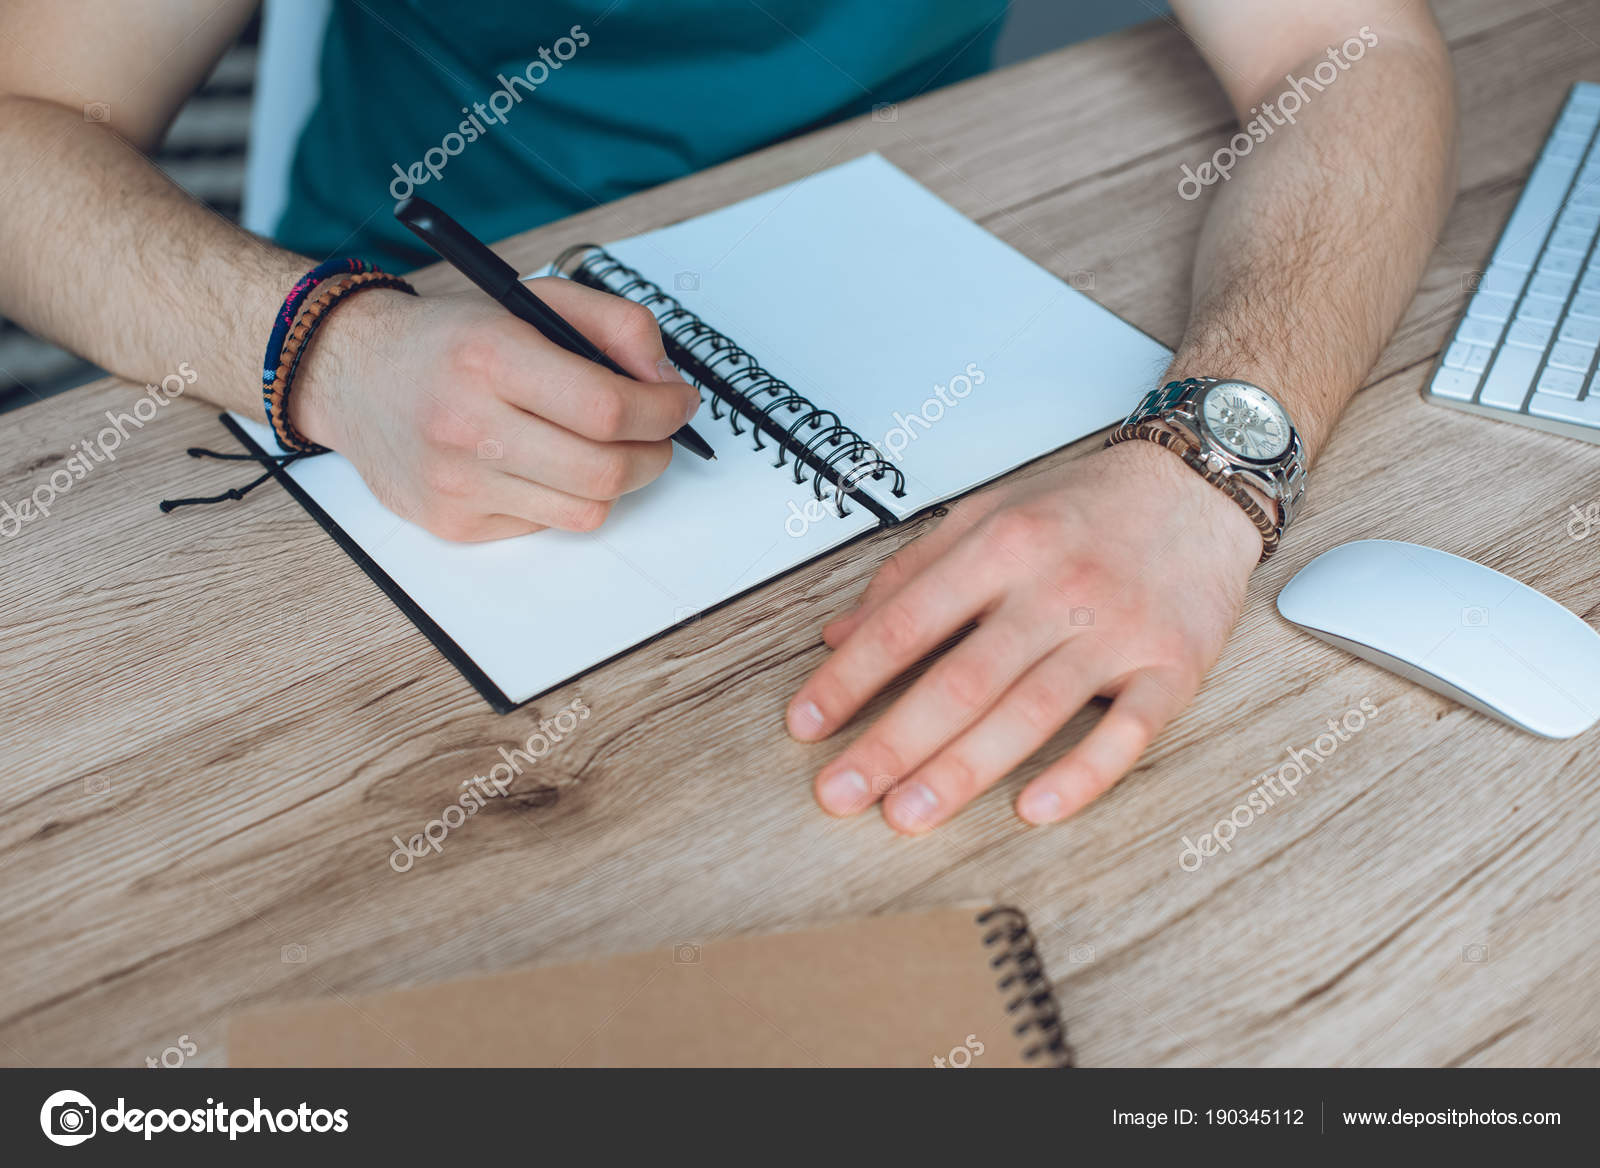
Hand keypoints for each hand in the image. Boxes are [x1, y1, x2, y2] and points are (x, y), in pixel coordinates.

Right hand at [290, 279, 700, 540]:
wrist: (352, 375)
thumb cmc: (451, 340)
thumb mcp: (531, 300)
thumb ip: (613, 325)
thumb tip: (664, 381)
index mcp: (489, 356)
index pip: (606, 407)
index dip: (663, 411)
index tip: (678, 402)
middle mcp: (466, 423)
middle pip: (606, 470)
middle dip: (655, 454)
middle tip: (658, 434)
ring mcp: (457, 482)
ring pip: (586, 510)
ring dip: (619, 481)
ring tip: (609, 448)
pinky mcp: (454, 523)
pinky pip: (547, 523)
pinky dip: (565, 496)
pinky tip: (544, 464)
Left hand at [786, 439, 1262, 831]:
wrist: (1199, 486)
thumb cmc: (1085, 505)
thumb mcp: (986, 513)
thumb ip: (910, 575)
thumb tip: (838, 634)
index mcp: (1001, 545)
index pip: (908, 622)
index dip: (850, 676)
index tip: (805, 724)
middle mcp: (1056, 587)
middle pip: (962, 679)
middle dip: (893, 742)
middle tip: (840, 793)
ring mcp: (1118, 630)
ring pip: (1032, 711)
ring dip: (965, 770)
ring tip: (908, 814)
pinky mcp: (1174, 666)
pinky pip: (1127, 732)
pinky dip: (1082, 775)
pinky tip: (1033, 810)